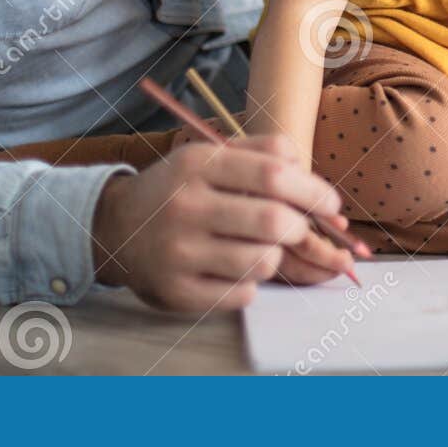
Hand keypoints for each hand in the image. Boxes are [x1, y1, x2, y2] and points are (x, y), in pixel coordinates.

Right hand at [91, 134, 348, 312]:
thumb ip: (263, 152)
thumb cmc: (179, 188)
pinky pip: (243, 294)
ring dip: (275, 256)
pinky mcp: (177, 291)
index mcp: (199, 164)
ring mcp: (179, 252)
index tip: (332, 203)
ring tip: (259, 247)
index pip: (273, 174)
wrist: (116, 229)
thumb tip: (310, 173)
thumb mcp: (210, 154)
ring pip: (263, 262)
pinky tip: (232, 269)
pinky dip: (250, 284)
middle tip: (301, 229)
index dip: (313, 190)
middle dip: (302, 228)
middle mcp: (186, 206)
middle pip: (274, 222)